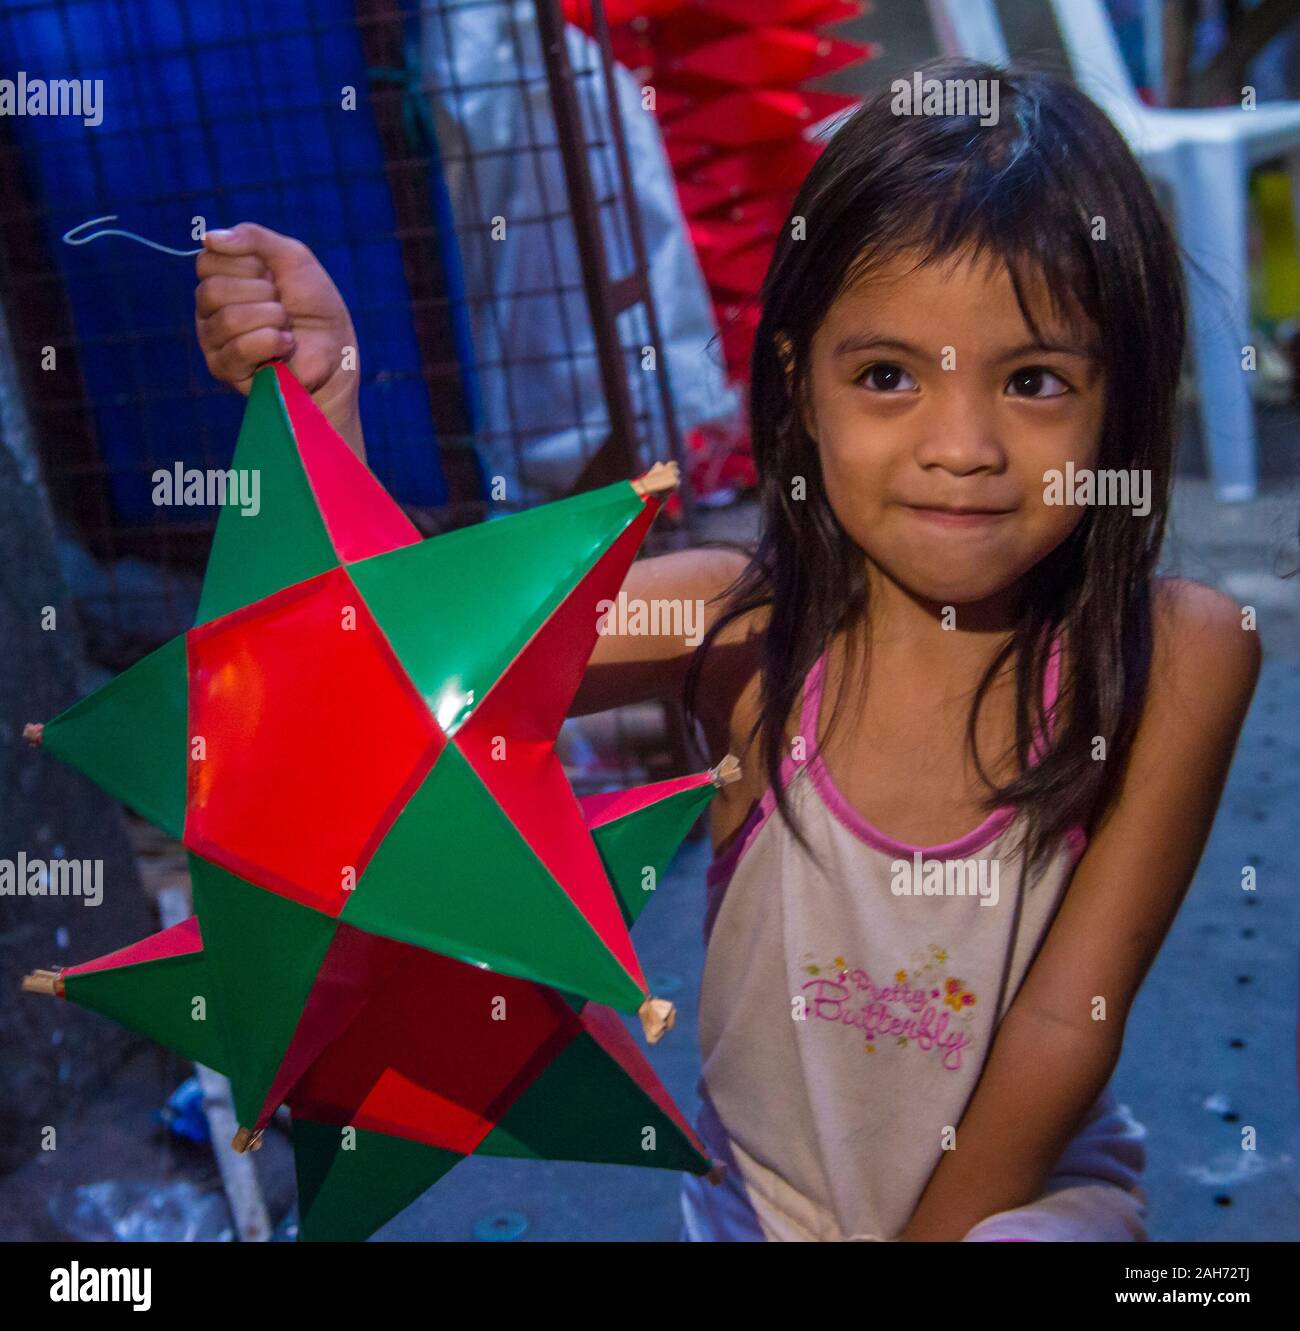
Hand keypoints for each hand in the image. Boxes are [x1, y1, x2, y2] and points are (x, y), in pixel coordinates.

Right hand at [194, 222, 364, 456]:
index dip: (248, 265)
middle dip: (261, 294)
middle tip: (283, 304)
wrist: (336, 350)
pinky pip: (239, 348)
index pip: (207, 261)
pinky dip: (271, 342)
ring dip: (271, 319)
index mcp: (218, 279)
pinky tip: (285, 344)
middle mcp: (208, 309)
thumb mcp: (292, 258)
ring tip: (286, 326)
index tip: (273, 276)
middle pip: (212, 290)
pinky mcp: (226, 370)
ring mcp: (213, 340)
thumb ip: (253, 238)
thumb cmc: (314, 304)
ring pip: (228, 319)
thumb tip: (209, 238)